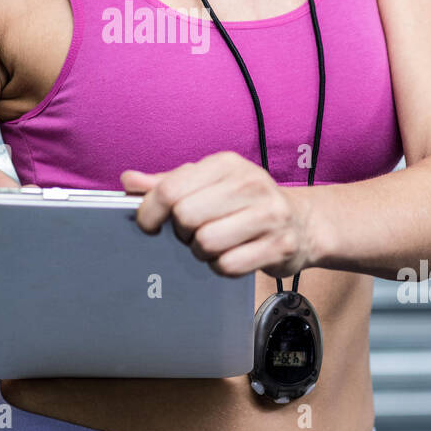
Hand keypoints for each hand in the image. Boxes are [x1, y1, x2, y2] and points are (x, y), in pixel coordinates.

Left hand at [120, 151, 312, 278]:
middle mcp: (249, 183)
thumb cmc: (245, 202)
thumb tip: (128, 181)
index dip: (150, 212)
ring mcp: (268, 215)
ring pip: (205, 243)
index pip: (170, 188)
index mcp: (226, 164)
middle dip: (182, 232)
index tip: (150, 224)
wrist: (302, 222)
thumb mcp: (208, 183)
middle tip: (194, 232)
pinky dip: (222, 266)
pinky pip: (228, 266)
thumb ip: (167, 183)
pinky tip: (232, 255)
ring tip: (215, 244)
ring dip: (201, 252)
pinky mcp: (278, 246)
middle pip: (185, 217)